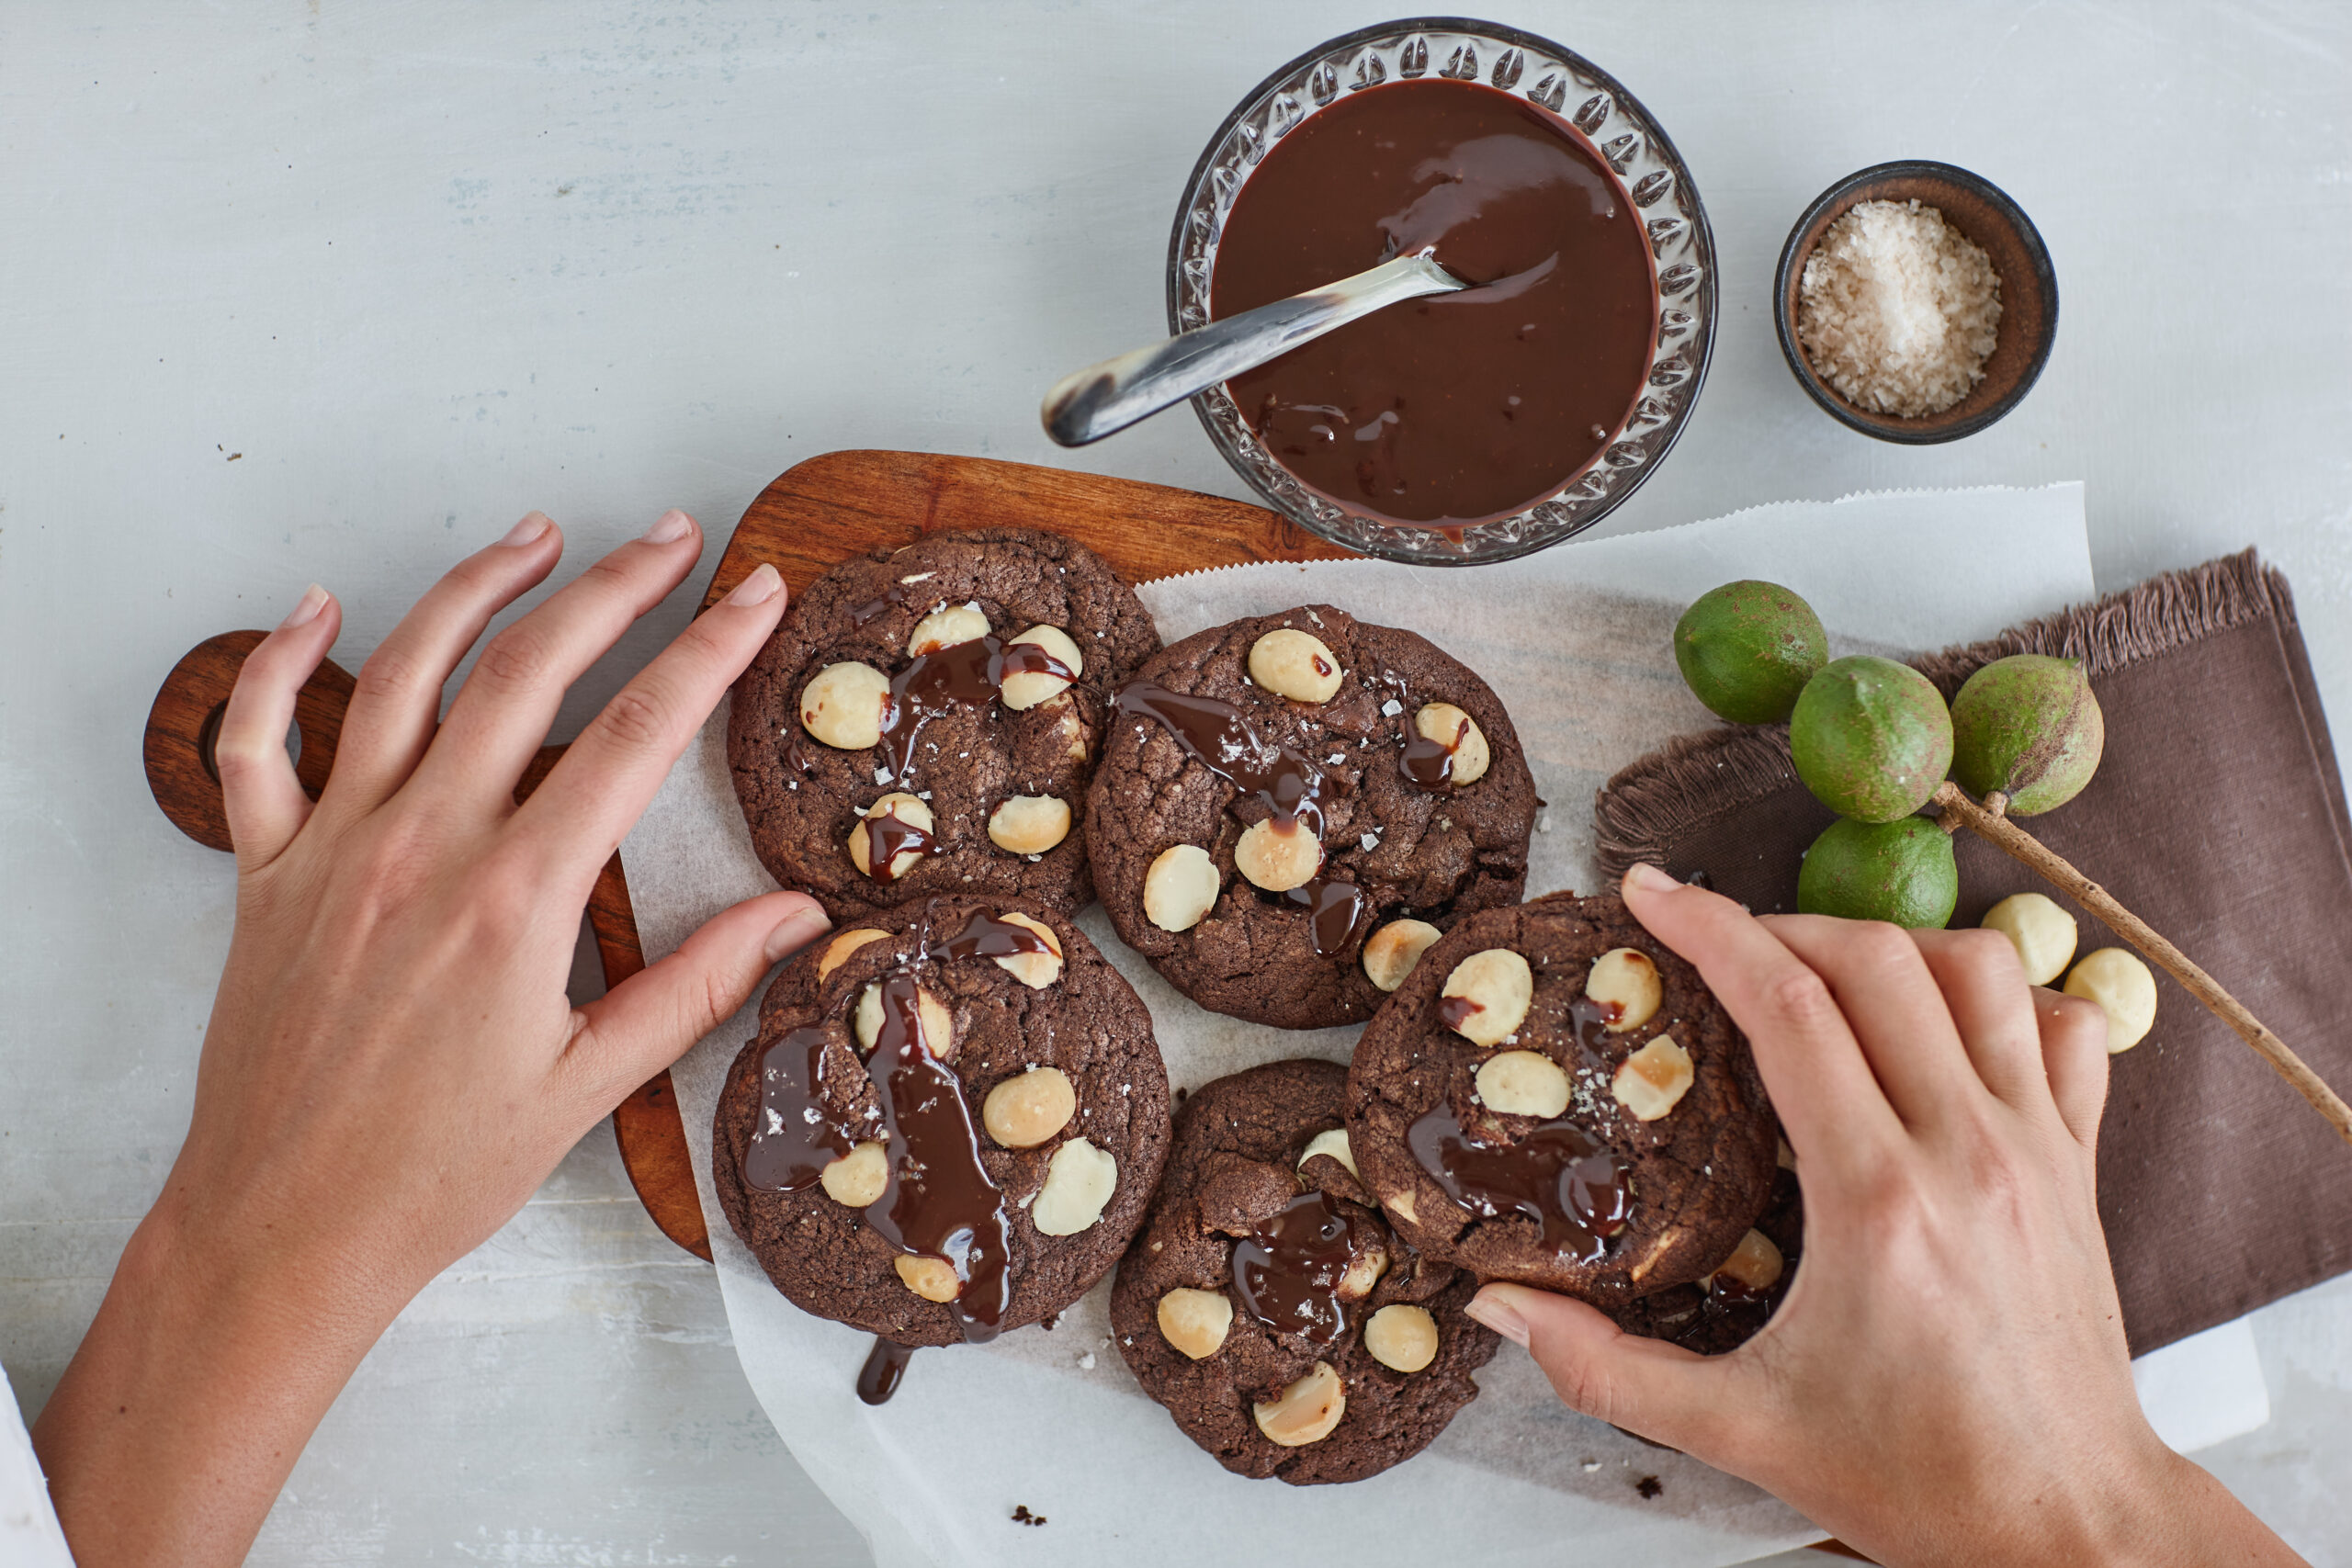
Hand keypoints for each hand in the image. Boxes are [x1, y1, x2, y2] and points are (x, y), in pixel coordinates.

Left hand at [34, 511, 829, 1567]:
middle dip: (613, 588)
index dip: (706, 652)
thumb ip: (696, 985)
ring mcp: (335, 848)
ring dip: (475, 587)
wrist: (283, 1228)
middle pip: (528, 672)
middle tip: (672, 539)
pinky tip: (317, 609)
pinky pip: (256, 740)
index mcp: (515, 900)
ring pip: (404, 673)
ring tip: (539, 536)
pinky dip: (277, 662)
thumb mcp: (590, 1087)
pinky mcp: (266, 870)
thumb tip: (794, 915)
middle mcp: (423, 848)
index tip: (752, 597)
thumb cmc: (435, 1172)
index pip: (635, 738)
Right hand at [1464, 862, 2303, 1566]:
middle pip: (1876, 961)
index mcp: (1877, 1198)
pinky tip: (1950, 1019)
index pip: (1789, 1007)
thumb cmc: (1923, 1481)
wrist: (2071, 1527)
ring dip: (1891, 944)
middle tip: (1710, 938)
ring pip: (1981, 970)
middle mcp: (1966, 1149)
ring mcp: (2038, 1149)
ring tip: (1821, 966)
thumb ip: (1607, 1370)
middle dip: (1776, 924)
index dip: (1710, 929)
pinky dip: (2009, 997)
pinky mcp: (2081, 1168)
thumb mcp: (1741, 1431)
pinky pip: (2066, 1030)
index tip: (1651, 891)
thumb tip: (1502, 1311)